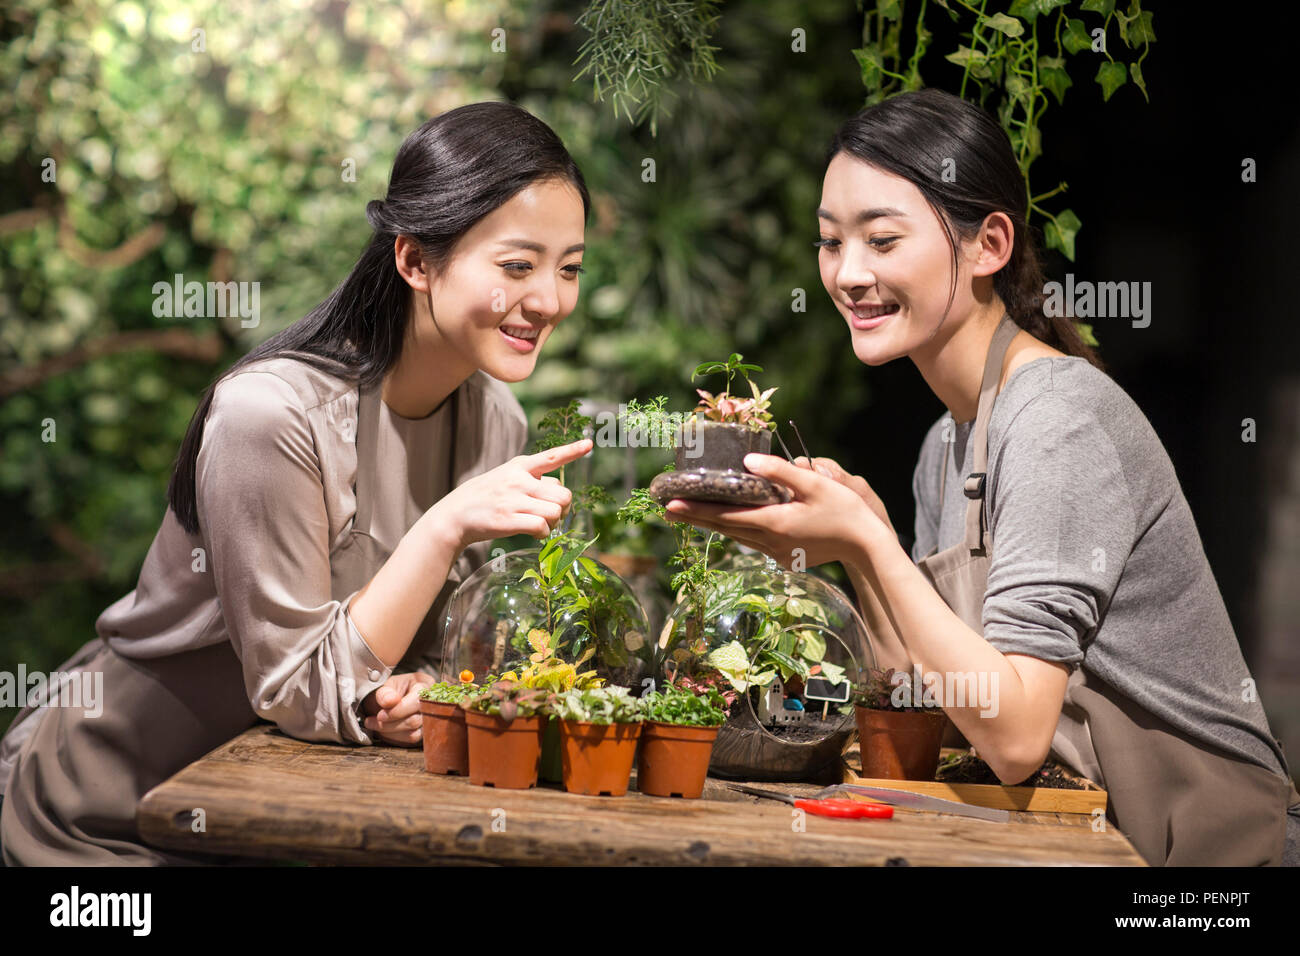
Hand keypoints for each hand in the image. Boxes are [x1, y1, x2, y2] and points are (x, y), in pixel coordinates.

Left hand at [361, 670, 434, 745]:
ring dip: (390, 731)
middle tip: (374, 720)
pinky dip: (395, 736)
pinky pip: (412, 738)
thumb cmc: (389, 691)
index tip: (380, 715)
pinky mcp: (425, 730)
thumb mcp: (384, 685)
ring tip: (376, 724)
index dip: (398, 710)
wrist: (387, 700)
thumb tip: (390, 701)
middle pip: (415, 720)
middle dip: (391, 723)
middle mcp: (432, 701)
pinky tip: (385, 730)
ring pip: (413, 733)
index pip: (417, 700)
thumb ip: (385, 692)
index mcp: (424, 683)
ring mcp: (430, 718)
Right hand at [432, 438, 591, 548]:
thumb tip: (559, 492)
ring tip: (542, 524)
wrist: (454, 515)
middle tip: (553, 515)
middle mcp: (518, 480)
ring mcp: (513, 499)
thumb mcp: (505, 478)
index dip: (572, 451)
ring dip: (554, 522)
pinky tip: (535, 533)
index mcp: (519, 466)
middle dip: (563, 508)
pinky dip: (544, 534)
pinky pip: (542, 527)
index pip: (551, 457)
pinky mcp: (508, 520)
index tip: (589, 445)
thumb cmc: (484, 498)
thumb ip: (531, 480)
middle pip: (563, 494)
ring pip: (556, 511)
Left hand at [664, 453, 889, 570]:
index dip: (697, 510)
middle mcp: (771, 541)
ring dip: (713, 525)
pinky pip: (751, 542)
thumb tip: (746, 461)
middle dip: (696, 518)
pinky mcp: (784, 557)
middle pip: (725, 528)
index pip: (726, 516)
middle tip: (667, 509)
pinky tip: (726, 523)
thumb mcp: (815, 483)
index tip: (671, 505)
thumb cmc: (844, 510)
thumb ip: (780, 472)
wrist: (865, 545)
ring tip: (690, 514)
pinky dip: (735, 531)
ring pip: (737, 537)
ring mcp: (776, 553)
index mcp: (775, 522)